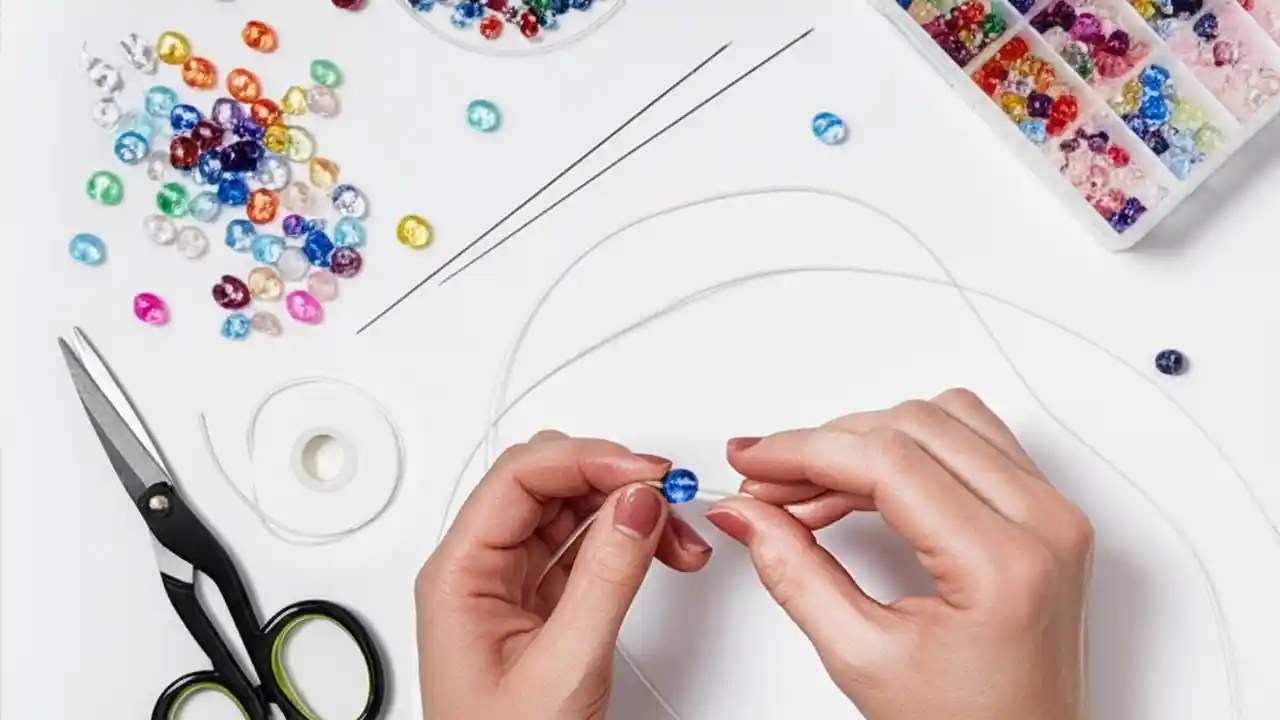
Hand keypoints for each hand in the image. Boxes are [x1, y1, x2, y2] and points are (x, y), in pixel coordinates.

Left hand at [416, 431, 712, 719]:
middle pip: (545, 481)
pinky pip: (583, 548)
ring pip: (570, 510)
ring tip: (675, 535)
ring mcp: (510, 585)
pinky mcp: (540, 605)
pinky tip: (657, 551)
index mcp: (459, 574)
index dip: (586, 460)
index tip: (645, 472)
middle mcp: (479, 570)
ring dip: (627, 510)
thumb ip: (605, 576)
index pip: (519, 477)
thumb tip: (636, 502)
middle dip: (611, 479)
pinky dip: (627, 542)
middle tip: (665, 498)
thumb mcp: (563, 664)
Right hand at [707, 389, 1092, 719]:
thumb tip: (748, 514)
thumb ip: (795, 574)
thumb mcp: (863, 658)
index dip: (805, 450)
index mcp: (1004, 564)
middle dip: (826, 445)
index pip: (888, 461)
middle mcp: (1044, 526)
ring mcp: (1054, 514)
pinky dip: (909, 450)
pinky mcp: (1047, 515)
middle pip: (914, 426)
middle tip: (769, 482)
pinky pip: (973, 441)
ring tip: (812, 490)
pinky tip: (863, 486)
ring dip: (868, 440)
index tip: (754, 459)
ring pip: (945, 417)